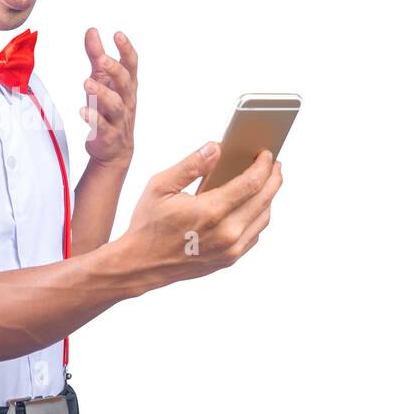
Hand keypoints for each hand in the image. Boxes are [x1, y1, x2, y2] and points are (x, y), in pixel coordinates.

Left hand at [80, 28, 136, 169]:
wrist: (115, 150)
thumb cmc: (109, 110)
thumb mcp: (102, 80)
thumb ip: (97, 55)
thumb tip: (92, 31)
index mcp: (126, 86)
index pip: (131, 65)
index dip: (126, 49)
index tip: (117, 34)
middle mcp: (126, 101)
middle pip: (125, 82)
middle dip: (114, 70)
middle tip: (101, 59)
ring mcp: (118, 119)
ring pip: (115, 104)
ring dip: (101, 93)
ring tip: (87, 83)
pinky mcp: (108, 135)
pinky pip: (102, 126)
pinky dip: (92, 118)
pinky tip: (82, 110)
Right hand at [120, 141, 282, 287]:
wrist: (140, 265)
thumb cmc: (148, 225)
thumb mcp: (160, 186)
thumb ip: (191, 164)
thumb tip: (216, 147)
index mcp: (210, 211)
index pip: (251, 183)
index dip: (263, 165)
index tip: (266, 153)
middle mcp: (226, 233)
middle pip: (265, 199)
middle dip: (273, 177)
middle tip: (273, 164)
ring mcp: (230, 249)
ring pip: (263, 218)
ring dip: (268, 197)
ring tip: (264, 181)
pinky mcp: (229, 259)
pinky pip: (254, 234)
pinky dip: (258, 216)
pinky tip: (251, 204)